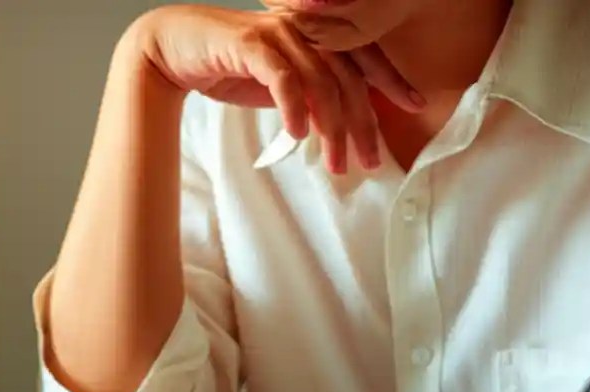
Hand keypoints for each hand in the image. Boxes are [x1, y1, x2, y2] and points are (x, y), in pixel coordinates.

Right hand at [129, 5, 424, 172]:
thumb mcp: (278, 83)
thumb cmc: (226, 67)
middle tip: (369, 162)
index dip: (392, 80)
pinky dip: (295, 108)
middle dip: (362, 125)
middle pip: (348, 78)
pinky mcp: (250, 45)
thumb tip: (339, 124)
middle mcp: (303, 28)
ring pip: (321, 83)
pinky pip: (283, 79)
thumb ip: (310, 94)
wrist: (173, 51)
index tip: (416, 105)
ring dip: (331, 130)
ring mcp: (278, 34)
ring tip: (335, 164)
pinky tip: (299, 136)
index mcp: (315, 33)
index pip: (363, 57)